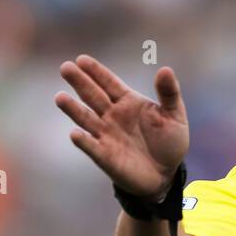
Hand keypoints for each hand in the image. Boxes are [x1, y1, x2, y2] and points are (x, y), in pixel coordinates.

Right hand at [55, 54, 188, 198]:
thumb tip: (165, 69)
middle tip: (65, 68)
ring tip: (59, 97)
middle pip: (92, 95)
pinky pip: (92, 147)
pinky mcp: (105, 156)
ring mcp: (106, 135)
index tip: (81, 60)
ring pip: (86, 118)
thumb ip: (169, 93)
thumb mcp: (175, 115)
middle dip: (79, 82)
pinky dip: (83, 141)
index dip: (95, 71)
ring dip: (73, 109)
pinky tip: (75, 134)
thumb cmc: (169, 143)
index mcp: (127, 102)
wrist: (166, 175)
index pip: (108, 83)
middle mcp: (112, 116)